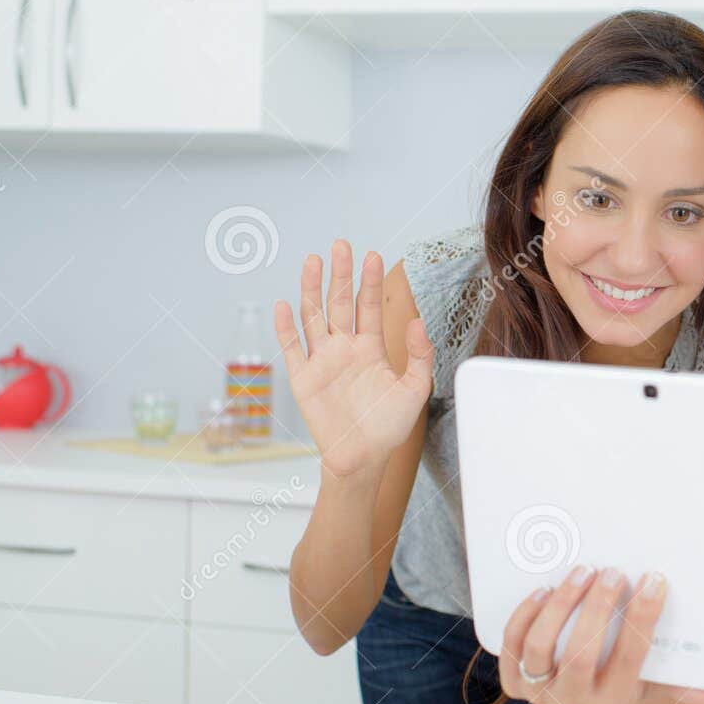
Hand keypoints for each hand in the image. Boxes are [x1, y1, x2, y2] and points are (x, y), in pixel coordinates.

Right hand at [274, 240, 434, 478]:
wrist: (362, 458)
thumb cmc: (389, 427)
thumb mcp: (415, 390)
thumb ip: (419, 356)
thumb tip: (417, 321)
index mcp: (371, 349)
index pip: (370, 307)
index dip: (371, 282)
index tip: (373, 255)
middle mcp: (345, 349)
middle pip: (340, 303)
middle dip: (341, 274)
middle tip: (340, 245)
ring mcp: (322, 361)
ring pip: (314, 316)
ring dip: (312, 289)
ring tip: (312, 261)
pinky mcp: (304, 378)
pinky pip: (292, 348)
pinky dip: (286, 327)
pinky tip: (284, 304)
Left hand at [498, 566, 703, 703]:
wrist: (587, 699)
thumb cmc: (626, 678)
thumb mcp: (658, 682)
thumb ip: (684, 684)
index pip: (631, 660)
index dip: (643, 619)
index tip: (653, 581)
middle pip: (579, 655)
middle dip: (597, 608)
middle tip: (612, 571)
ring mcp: (540, 693)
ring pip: (540, 648)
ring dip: (560, 606)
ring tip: (581, 572)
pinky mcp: (515, 681)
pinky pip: (512, 648)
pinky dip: (525, 617)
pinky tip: (544, 590)